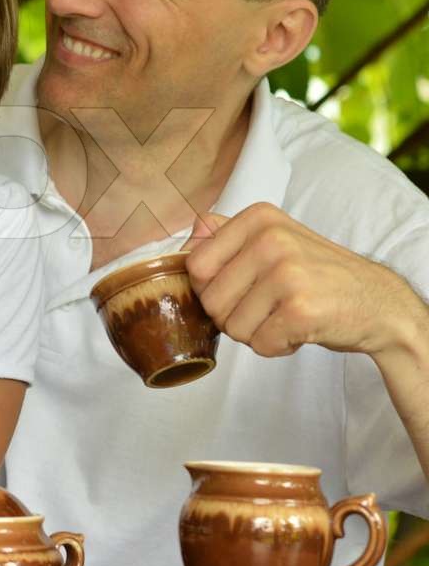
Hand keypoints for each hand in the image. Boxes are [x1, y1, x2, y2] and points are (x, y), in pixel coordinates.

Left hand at [186, 203, 422, 358]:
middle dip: (233, 316)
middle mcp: (271, 240)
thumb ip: (227, 233)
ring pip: (232, 327)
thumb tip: (188, 234)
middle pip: (210, 300)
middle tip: (266, 308)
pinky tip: (299, 330)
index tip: (242, 289)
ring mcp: (287, 273)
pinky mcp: (300, 310)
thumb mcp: (274, 237)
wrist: (378, 302)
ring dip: (255, 333)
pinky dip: (276, 347)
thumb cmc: (316, 274)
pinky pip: (259, 345)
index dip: (211, 288)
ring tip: (284, 316)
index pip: (195, 266)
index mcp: (258, 218)